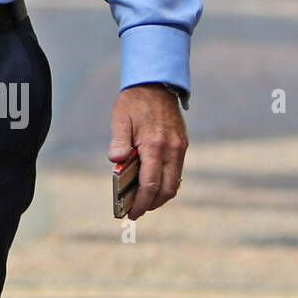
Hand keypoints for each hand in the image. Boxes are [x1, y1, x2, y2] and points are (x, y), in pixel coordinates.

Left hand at [109, 84, 187, 219]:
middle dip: (151, 204)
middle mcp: (172, 149)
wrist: (156, 84)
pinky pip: (176, 171)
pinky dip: (166, 183)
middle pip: (167, 189)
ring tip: (142, 201)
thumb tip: (115, 161)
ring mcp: (180, 148)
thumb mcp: (119, 118)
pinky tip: (151, 185)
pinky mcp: (182, 145)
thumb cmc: (133, 102)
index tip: (131, 213)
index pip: (150, 183)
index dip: (141, 202)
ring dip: (160, 196)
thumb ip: (118, 141)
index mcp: (154, 144)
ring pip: (174, 183)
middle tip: (135, 212)